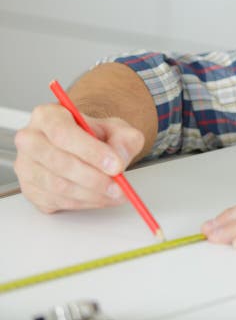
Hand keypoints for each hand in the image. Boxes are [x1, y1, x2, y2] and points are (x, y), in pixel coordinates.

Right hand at [14, 103, 144, 212]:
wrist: (87, 146)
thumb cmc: (96, 135)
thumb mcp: (118, 129)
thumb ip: (124, 140)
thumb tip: (119, 158)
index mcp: (48, 116)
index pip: (63, 133)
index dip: (91, 152)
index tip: (116, 165)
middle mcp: (31, 140)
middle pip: (58, 162)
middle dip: (93, 178)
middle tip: (118, 185)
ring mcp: (26, 167)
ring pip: (58, 186)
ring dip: (92, 194)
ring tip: (116, 193)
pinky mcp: (31, 190)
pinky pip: (58, 201)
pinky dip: (85, 203)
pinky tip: (101, 197)